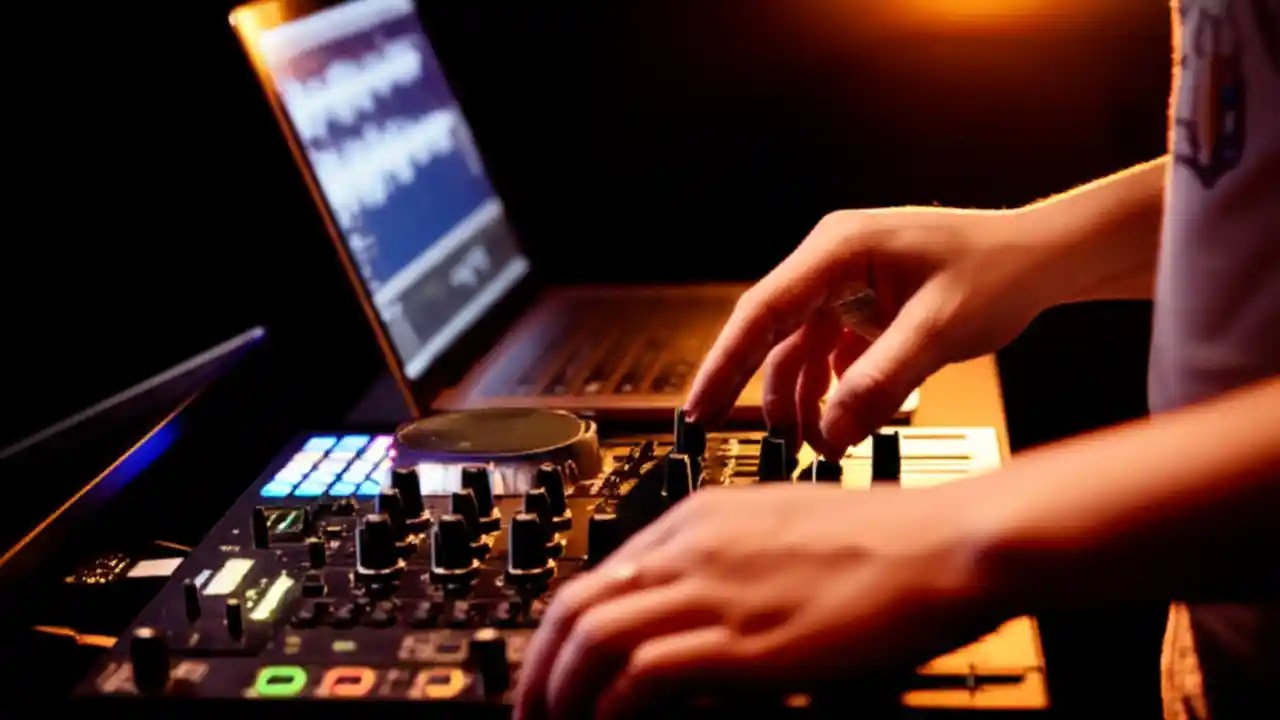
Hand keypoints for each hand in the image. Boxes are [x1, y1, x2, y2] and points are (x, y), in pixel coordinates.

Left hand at [512, 483, 1000, 719]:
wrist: (945, 544)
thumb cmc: (887, 540)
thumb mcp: (788, 535)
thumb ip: (731, 564)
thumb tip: (694, 611)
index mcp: (701, 518)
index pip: (599, 571)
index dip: (563, 628)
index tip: (555, 665)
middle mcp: (693, 546)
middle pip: (576, 602)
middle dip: (539, 663)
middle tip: (530, 708)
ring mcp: (714, 590)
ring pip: (593, 637)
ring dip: (561, 691)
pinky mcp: (742, 640)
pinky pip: (642, 674)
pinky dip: (612, 707)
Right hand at [684, 207, 1059, 456]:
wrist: (1042, 259)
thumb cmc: (999, 270)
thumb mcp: (939, 330)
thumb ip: (881, 381)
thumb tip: (832, 429)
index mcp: (839, 250)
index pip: (763, 311)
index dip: (725, 363)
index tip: (700, 407)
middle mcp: (833, 263)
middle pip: (771, 332)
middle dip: (756, 387)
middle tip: (729, 434)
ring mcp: (848, 287)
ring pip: (800, 350)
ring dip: (801, 398)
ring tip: (810, 444)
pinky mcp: (865, 310)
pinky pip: (830, 356)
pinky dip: (831, 391)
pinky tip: (840, 423)